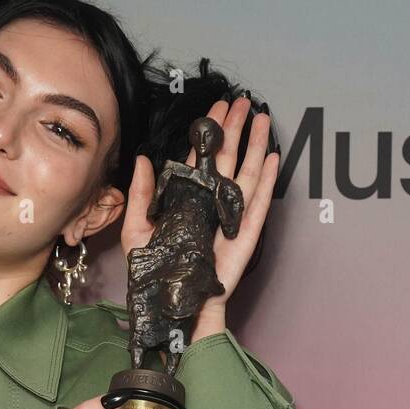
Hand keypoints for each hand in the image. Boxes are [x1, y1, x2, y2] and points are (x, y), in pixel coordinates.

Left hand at [121, 94, 278, 337]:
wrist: (173, 308)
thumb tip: (144, 158)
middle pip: (228, 159)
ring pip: (246, 173)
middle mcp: (211, 204)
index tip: (218, 107)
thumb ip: (142, 195)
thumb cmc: (154, 274)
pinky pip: (257, 204)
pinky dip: (267, 180)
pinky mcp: (243, 235)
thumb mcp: (137, 230)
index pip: (202, 160)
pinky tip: (272, 156)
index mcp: (187, 200)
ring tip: (262, 117)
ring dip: (255, 145)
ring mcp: (229, 218)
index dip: (210, 134)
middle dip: (236, 129)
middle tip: (243, 100)